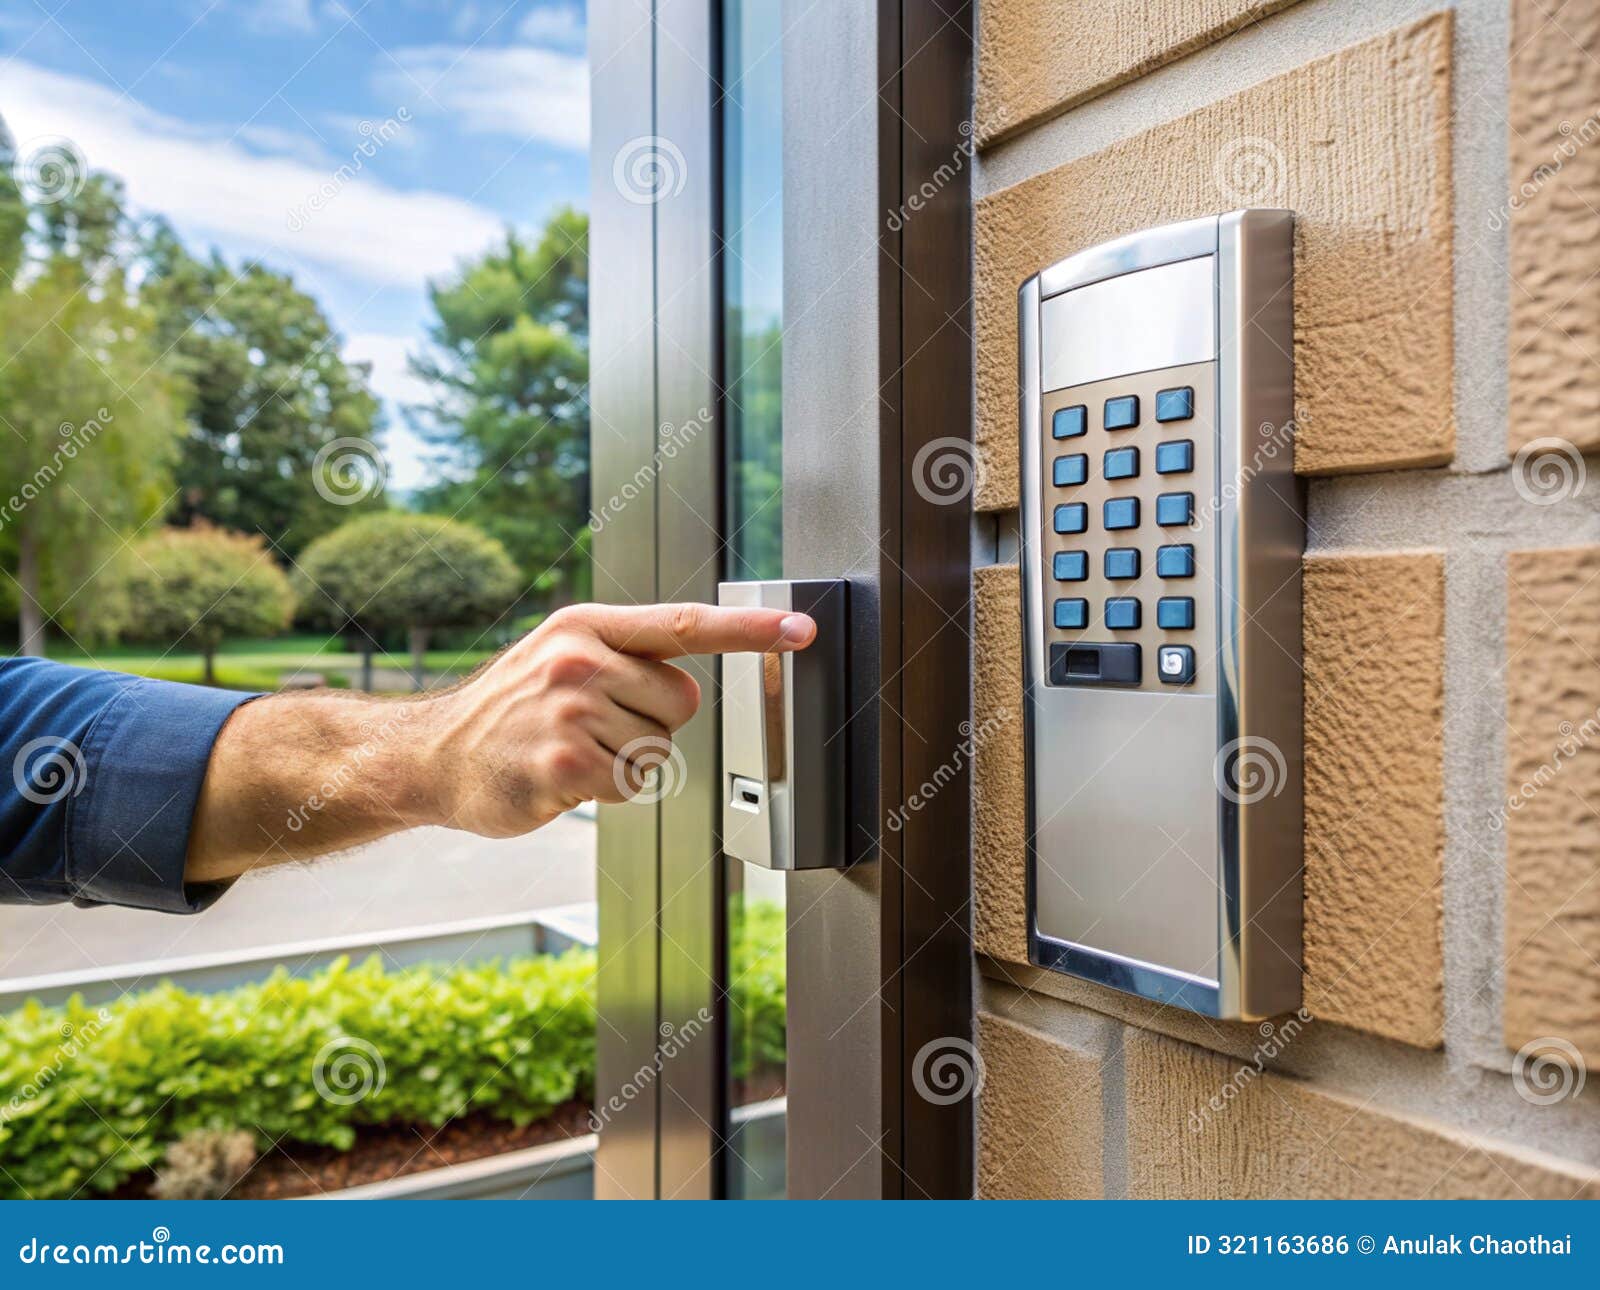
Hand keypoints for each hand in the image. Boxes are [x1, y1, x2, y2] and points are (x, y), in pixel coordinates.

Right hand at [429, 602, 815, 836]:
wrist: (431, 756)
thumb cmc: (510, 710)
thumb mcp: (559, 655)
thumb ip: (624, 656)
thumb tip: (693, 683)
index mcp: (587, 626)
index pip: (685, 623)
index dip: (750, 629)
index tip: (802, 629)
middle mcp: (580, 660)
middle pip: (681, 703)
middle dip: (649, 723)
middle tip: (592, 726)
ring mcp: (571, 711)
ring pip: (658, 750)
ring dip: (624, 762)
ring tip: (569, 751)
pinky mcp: (565, 765)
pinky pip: (632, 786)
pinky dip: (607, 792)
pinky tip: (561, 777)